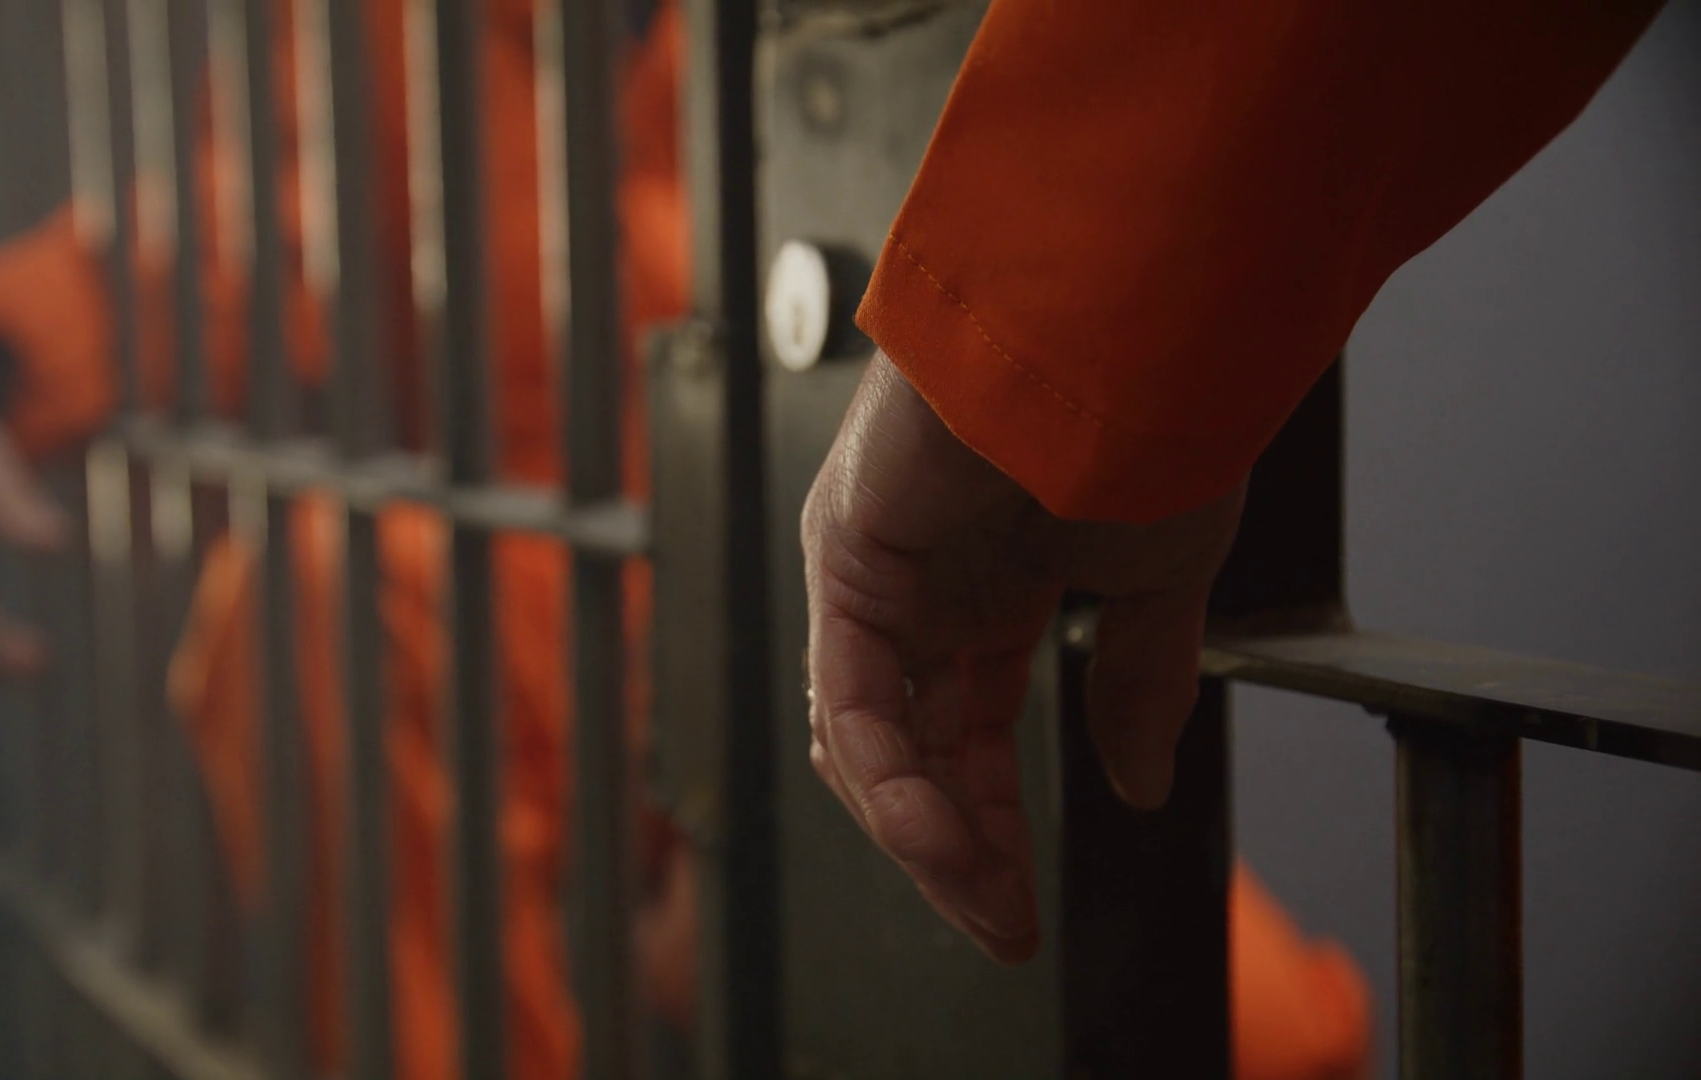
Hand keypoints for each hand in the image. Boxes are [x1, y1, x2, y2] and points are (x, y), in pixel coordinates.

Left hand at [800, 353, 1243, 962]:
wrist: (1128, 329)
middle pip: (908, 752)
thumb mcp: (1160, 582)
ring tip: (985, 901)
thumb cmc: (1146, 416)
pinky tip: (942, 842)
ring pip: (868, 739)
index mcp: (986, 589)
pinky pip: (852, 695)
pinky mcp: (848, 554)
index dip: (990, 826)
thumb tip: (1139, 783)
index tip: (1018, 907)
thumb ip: (1136, 684)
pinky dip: (890, 779)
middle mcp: (916, 587)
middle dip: (952, 850)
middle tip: (999, 925)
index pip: (965, 736)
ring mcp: (872, 572)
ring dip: (923, 834)